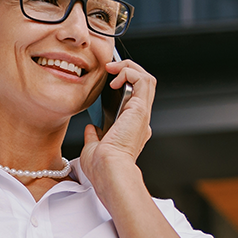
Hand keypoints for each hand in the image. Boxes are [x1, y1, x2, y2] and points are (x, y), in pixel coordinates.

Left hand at [79, 58, 155, 195]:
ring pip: (146, 79)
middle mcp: (140, 120)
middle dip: (127, 71)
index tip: (106, 83)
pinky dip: (129, 72)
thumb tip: (91, 129)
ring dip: (129, 67)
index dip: (123, 86)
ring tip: (112, 67)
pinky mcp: (141, 109)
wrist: (109, 170)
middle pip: (143, 85)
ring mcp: (142, 114)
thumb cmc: (102, 167)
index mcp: (131, 129)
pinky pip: (142, 80)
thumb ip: (94, 137)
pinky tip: (114, 77)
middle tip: (109, 69)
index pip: (133, 100)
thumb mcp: (93, 148)